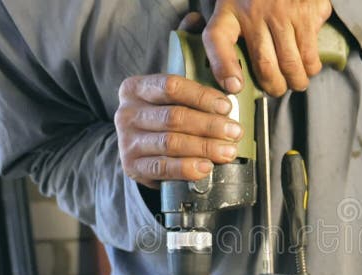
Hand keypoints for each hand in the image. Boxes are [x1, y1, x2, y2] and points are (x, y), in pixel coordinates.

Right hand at [115, 13, 242, 187]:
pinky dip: (187, 169)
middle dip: (210, 125)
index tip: (227, 104)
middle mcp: (126, 113)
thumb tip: (195, 18)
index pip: (170, 86)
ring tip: (227, 151)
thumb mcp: (168, 88)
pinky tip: (205, 168)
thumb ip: (183, 54)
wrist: (139, 150)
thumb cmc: (161, 114)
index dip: (202, 95)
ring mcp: (128, 142)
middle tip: (235, 131)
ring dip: (204, 148)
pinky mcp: (133, 167)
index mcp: (135, 88)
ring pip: (171, 143)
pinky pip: (163, 168)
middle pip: (174, 117)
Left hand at [203, 0, 332, 96]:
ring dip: (296, 80)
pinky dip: (311, 66)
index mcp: (228, 9)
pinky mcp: (305, 13)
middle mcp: (253, 11)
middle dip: (273, 86)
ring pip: (290, 63)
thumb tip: (226, 66)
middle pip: (263, 63)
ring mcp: (281, 12)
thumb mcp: (234, 2)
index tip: (234, 87)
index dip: (223, 67)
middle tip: (277, 89)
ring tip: (297, 82)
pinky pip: (309, 52)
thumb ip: (227, 29)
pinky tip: (309, 66)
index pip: (217, 38)